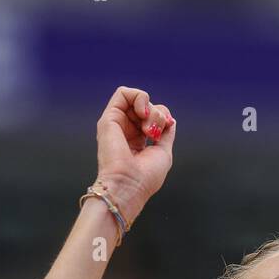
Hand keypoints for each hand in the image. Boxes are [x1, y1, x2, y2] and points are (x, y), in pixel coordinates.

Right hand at [95, 86, 175, 223]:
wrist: (129, 185)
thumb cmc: (145, 177)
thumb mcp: (163, 153)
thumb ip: (166, 134)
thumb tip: (170, 119)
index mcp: (137, 140)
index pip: (152, 116)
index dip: (163, 117)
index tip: (167, 128)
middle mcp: (125, 131)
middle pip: (146, 107)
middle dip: (158, 114)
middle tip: (156, 132)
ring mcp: (116, 124)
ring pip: (136, 100)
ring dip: (150, 109)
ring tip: (149, 128)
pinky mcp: (108, 119)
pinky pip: (123, 93)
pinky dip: (138, 97)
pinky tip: (143, 113)